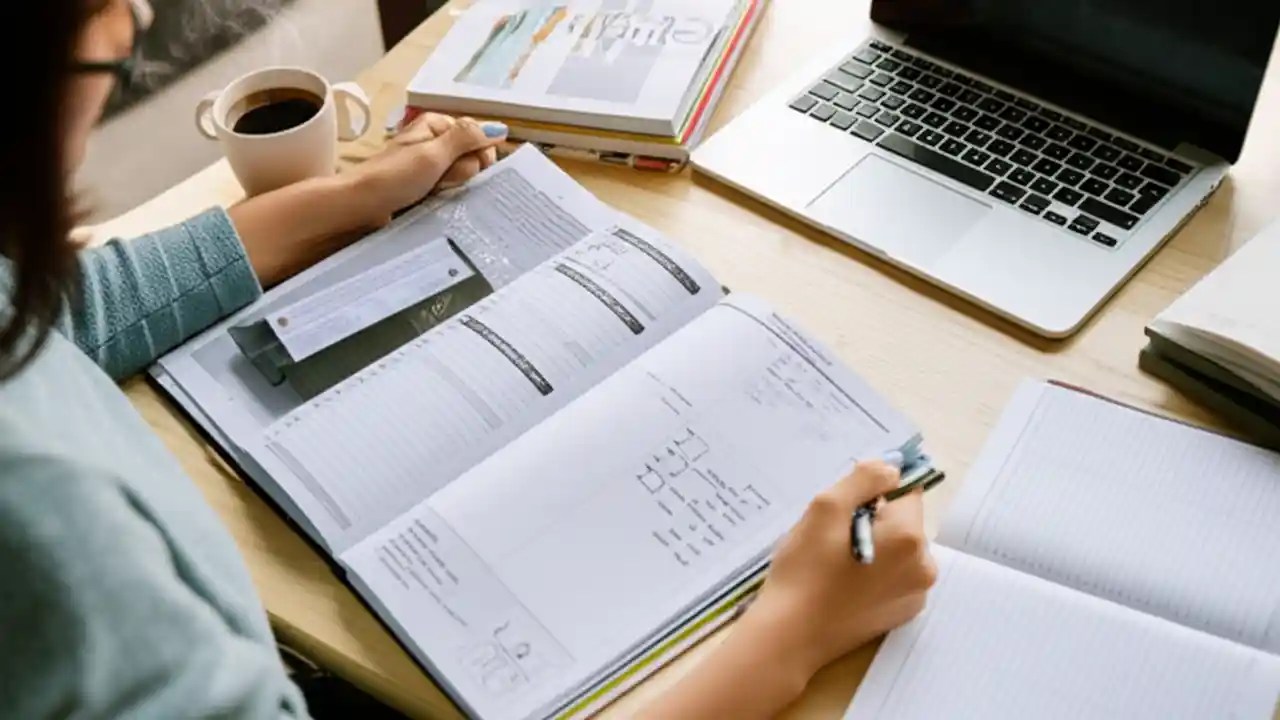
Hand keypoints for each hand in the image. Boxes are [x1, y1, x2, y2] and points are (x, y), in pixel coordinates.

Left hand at [344, 113, 506, 225]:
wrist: (360, 205)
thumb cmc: (395, 176)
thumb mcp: (434, 153)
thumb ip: (467, 139)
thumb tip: (500, 128)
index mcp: (437, 125)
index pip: (479, 137)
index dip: (477, 155)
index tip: (460, 166)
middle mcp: (435, 141)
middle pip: (472, 157)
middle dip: (462, 172)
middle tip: (439, 180)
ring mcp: (430, 165)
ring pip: (462, 177)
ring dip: (451, 186)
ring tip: (430, 191)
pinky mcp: (425, 186)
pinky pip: (449, 189)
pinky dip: (444, 196)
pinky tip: (431, 200)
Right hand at [743, 461, 935, 677]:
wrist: (789, 638)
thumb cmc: (804, 572)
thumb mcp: (825, 510)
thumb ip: (864, 479)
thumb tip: (892, 468)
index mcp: (910, 538)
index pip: (904, 491)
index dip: (872, 492)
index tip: (842, 509)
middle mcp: (924, 567)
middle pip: (902, 522)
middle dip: (871, 520)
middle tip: (830, 538)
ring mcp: (915, 596)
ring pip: (897, 550)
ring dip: (872, 546)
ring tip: (833, 563)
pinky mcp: (901, 616)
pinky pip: (893, 577)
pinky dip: (873, 573)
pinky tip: (841, 584)